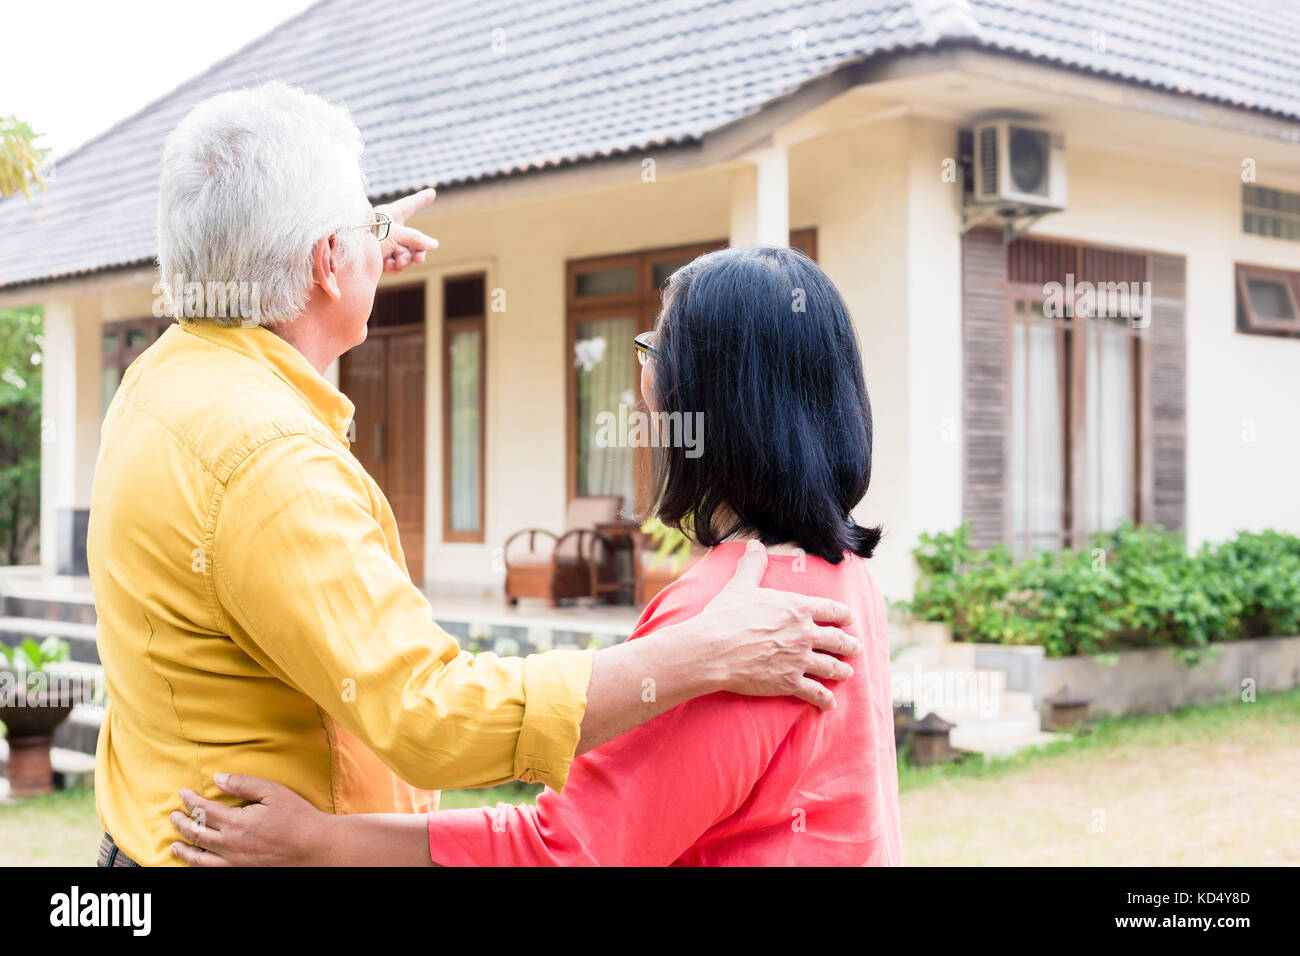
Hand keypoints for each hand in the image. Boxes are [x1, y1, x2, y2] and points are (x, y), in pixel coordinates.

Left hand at [169, 773, 324, 866]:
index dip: (190, 800)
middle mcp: (229, 845)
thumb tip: (218, 778)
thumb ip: (243, 784)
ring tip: (174, 845)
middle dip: (181, 823)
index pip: (203, 810)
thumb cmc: (297, 817)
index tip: (183, 793)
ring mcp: (234, 863)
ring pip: (198, 858)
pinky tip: (197, 862)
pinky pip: (211, 871)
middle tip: (173, 816)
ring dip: (183, 850)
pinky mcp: (241, 872)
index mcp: (236, 822)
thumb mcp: (273, 792)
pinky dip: (198, 866)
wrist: (315, 847)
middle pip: (195, 833)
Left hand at [374, 187, 438, 272]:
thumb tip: (434, 245)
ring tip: (398, 261)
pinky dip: (395, 266)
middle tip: (419, 259)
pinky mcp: (380, 259)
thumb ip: (417, 239)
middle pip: (413, 238)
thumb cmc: (369, 237)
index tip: (432, 192)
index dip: (421, 199)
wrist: (349, 256)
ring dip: (405, 259)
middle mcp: (388, 229)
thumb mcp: (396, 234)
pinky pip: (397, 264)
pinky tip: (387, 266)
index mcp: (389, 215)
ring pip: (406, 254)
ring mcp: (385, 245)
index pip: (410, 205)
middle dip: (417, 250)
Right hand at [691, 540, 859, 709]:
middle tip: (855, 648)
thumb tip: (754, 544)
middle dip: (849, 644)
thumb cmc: (726, 615)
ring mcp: (800, 659)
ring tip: (847, 673)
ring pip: (832, 666)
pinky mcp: (790, 682)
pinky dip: (825, 699)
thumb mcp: (741, 585)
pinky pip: (815, 692)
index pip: (832, 609)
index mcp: (798, 607)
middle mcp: (805, 633)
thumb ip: (753, 565)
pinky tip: (830, 703)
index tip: (849, 619)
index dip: (843, 615)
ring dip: (842, 670)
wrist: (713, 649)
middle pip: (838, 639)